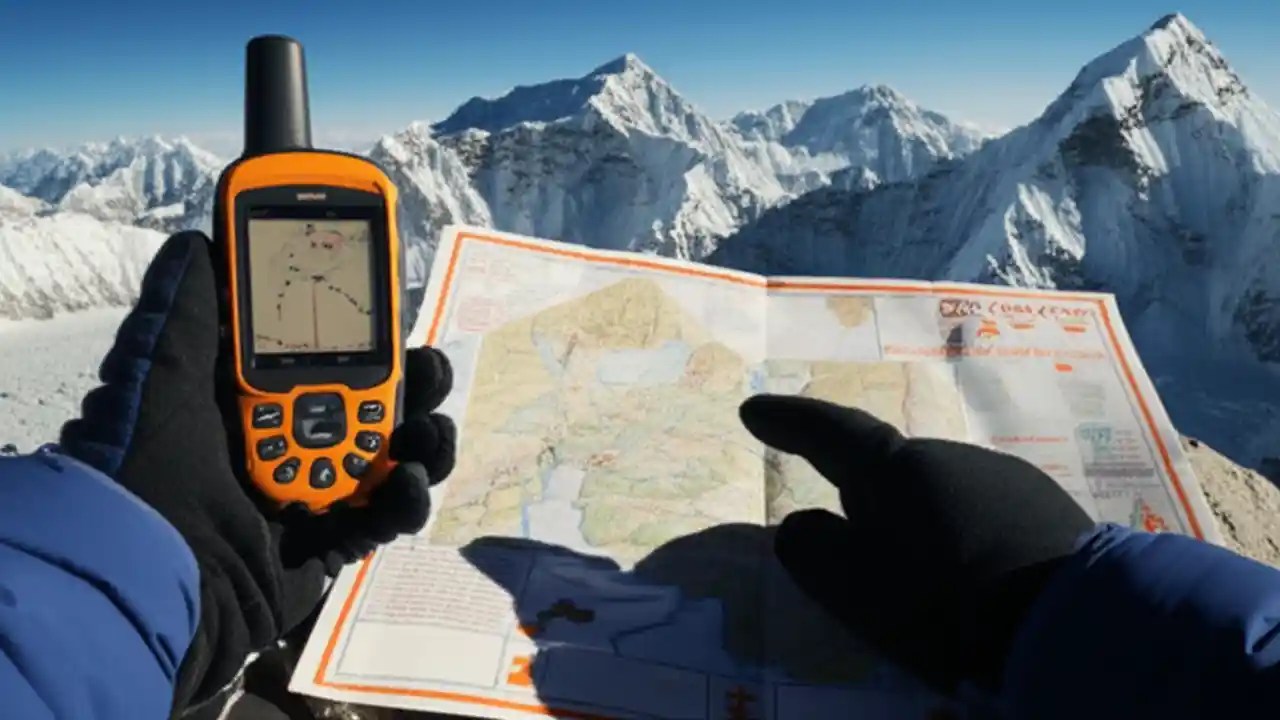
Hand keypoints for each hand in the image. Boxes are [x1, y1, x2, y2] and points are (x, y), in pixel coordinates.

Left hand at [58, 231, 456, 714]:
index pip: (324, 353)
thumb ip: (189, 306)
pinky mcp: (328, 546)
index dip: (364, 330)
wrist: (138, 572)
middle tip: (428, 366)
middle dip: (412, 384)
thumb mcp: (160, 369)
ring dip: (422, 439)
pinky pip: (384, 521)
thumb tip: (197, 240)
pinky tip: (408, 481)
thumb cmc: (146, 464)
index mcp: (253, 400)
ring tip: (428, 432)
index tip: (393, 307)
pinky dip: (407, 500)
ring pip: (391, 459)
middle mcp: (289, 443)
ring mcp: (312, 495)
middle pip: (374, 405)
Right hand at [739, 395, 1093, 694]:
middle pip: (886, 468)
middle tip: (849, 539)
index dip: (786, 421)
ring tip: (920, 576)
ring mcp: (1004, 476)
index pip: (828, 432)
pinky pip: (980, 509)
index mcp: (894, 471)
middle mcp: (948, 456)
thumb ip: (815, 554)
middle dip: (861, 493)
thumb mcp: (861, 593)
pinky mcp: (1046, 507)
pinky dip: (962, 532)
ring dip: (917, 519)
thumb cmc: (952, 609)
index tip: (752, 410)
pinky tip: (973, 575)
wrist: (1076, 625)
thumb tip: (800, 527)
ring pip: (937, 490)